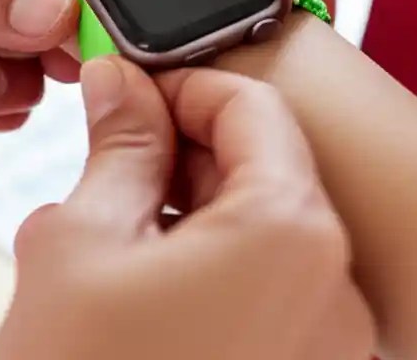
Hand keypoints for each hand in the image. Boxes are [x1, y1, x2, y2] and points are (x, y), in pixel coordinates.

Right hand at [0, 57, 373, 359]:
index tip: (130, 91)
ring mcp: (330, 347)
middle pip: (267, 170)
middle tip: (108, 162)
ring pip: (266, 234)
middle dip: (183, 155)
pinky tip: (143, 295)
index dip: (182, 84)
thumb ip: (118, 145)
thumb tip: (121, 82)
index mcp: (289, 235)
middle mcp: (335, 290)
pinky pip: (273, 295)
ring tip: (115, 242)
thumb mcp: (81, 239)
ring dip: (193, 215)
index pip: (253, 107)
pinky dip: (215, 273)